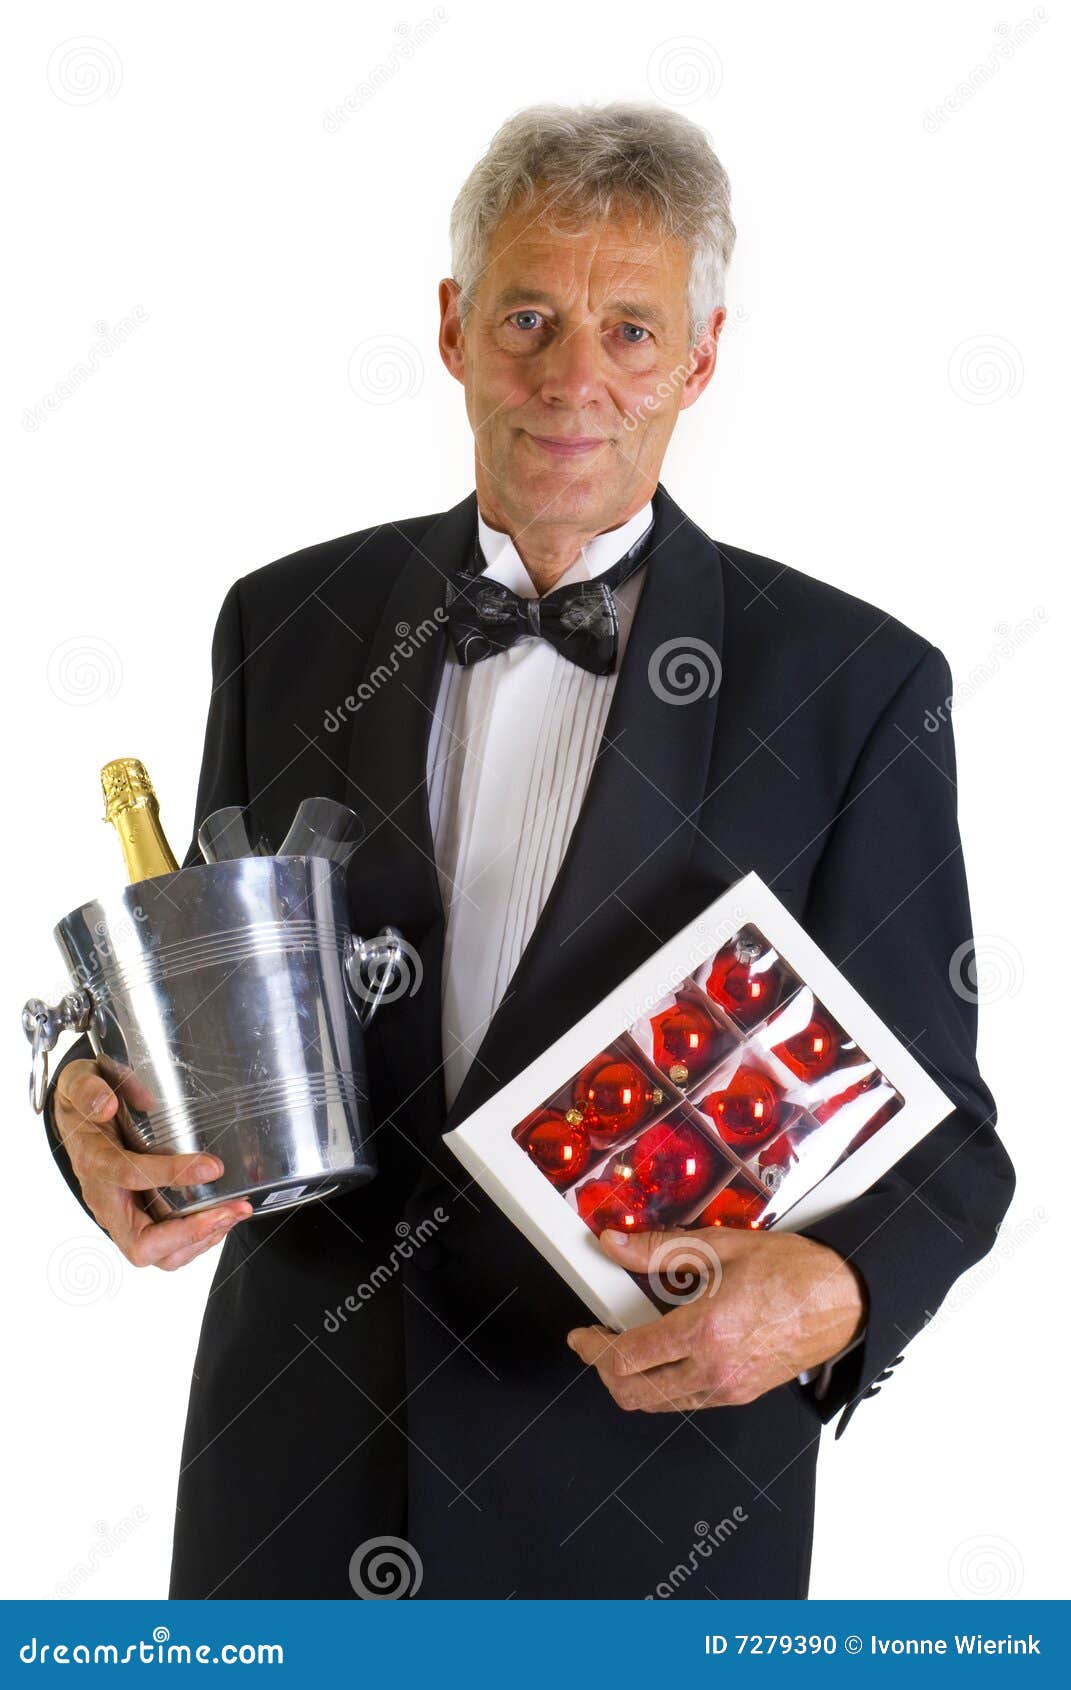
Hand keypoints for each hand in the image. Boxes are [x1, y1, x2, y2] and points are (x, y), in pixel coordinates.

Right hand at [53, 1059, 252, 1269]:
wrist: (74, 1118)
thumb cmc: (82, 1103)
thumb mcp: (79, 1082)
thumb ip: (90, 1089)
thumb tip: (108, 1105)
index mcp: (94, 1162)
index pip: (130, 1177)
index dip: (171, 1175)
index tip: (212, 1167)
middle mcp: (106, 1200)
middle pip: (143, 1245)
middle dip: (193, 1232)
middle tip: (233, 1209)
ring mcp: (121, 1214)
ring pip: (159, 1254)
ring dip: (202, 1239)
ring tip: (236, 1212)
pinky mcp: (137, 1218)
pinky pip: (166, 1246)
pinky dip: (198, 1238)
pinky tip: (222, 1216)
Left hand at [567, 1225, 866, 1412]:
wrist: (842, 1299)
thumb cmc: (792, 1271)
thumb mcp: (720, 1247)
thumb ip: (659, 1249)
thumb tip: (616, 1244)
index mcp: (705, 1330)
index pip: (627, 1358)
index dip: (591, 1348)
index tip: (580, 1335)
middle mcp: (714, 1368)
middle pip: (633, 1393)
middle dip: (603, 1372)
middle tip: (594, 1344)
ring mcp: (728, 1388)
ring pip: (658, 1404)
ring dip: (631, 1382)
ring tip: (624, 1348)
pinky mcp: (740, 1394)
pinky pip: (686, 1401)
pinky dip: (662, 1385)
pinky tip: (663, 1354)